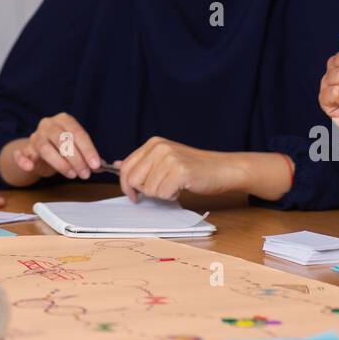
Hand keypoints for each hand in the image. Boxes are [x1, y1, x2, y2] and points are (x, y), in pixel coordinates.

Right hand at [9, 113, 101, 180]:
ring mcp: (34, 137)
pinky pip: (21, 154)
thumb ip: (87, 156)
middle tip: (85, 173)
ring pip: (45, 148)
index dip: (88, 150)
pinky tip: (30, 166)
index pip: (78, 133)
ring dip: (60, 163)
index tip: (95, 164)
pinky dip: (24, 160)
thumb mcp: (75, 148)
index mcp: (64, 120)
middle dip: (76, 158)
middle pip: (61, 139)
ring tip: (72, 174)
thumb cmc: (61, 148)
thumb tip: (100, 166)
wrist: (38, 151)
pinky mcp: (24, 150)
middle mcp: (48, 125)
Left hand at [118, 137, 239, 201]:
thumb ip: (142, 163)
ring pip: (149, 189)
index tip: (133, 195)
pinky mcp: (181, 171)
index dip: (126, 185)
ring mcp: (170, 158)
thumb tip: (116, 165)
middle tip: (161, 190)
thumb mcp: (164, 160)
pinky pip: (164, 194)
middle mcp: (159, 147)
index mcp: (153, 143)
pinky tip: (182, 188)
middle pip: (133, 179)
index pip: (126, 167)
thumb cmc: (193, 168)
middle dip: (145, 191)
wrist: (222, 168)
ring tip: (175, 185)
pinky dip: (172, 196)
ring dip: (162, 194)